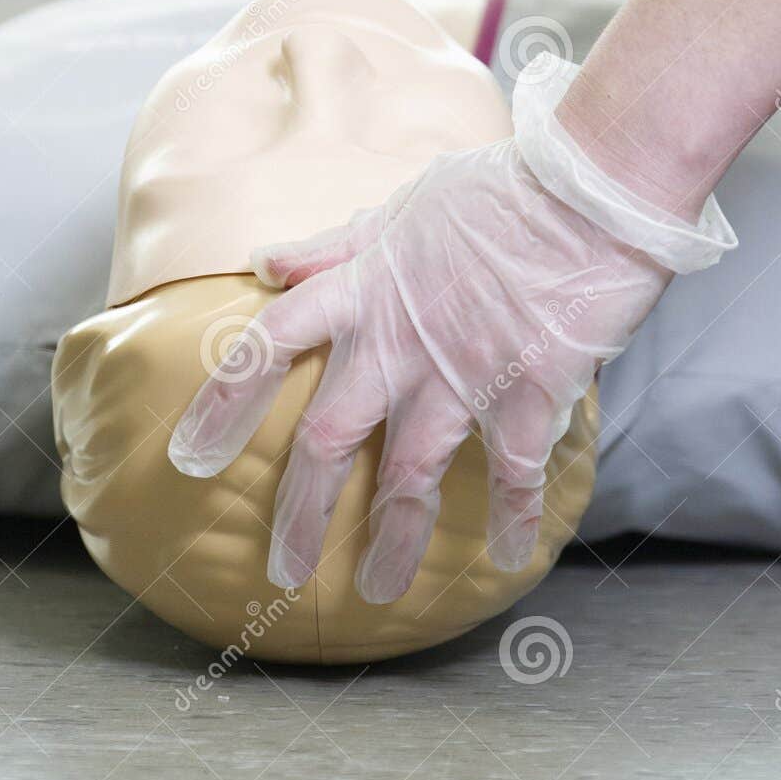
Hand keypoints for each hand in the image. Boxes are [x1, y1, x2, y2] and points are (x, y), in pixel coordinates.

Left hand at [169, 57, 735, 604]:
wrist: (589, 192)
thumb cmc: (498, 191)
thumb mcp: (402, 206)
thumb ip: (334, 245)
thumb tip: (267, 260)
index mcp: (360, 291)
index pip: (266, 348)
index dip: (222, 405)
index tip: (191, 456)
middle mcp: (396, 343)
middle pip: (327, 440)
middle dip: (300, 510)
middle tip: (280, 568)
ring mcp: (460, 375)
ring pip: (410, 475)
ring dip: (392, 538)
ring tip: (380, 587)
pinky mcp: (525, 396)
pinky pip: (511, 474)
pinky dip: (509, 517)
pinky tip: (507, 554)